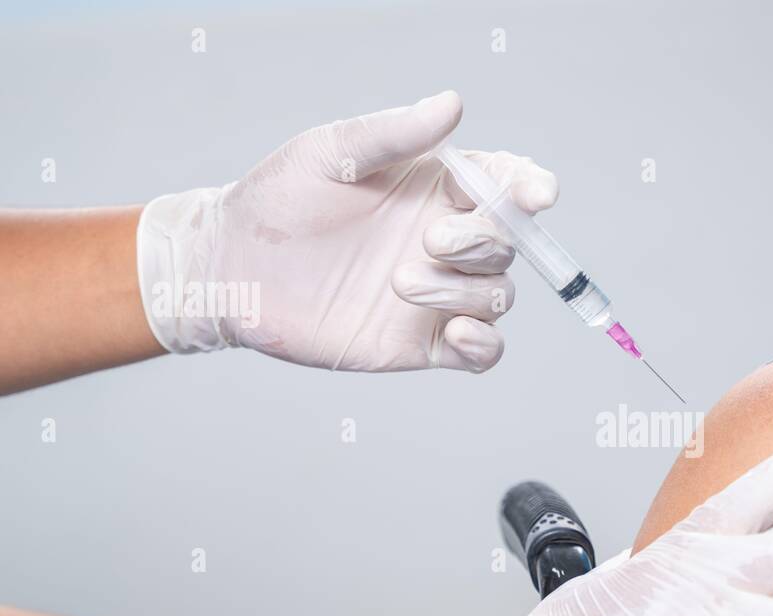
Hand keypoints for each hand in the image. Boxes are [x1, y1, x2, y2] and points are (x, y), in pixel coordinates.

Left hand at [136, 91, 557, 372]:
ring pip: (497, 296)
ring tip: (400, 284)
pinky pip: (483, 352)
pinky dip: (484, 345)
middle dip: (481, 242)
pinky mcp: (424, 344)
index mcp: (436, 189)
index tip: (536, 195)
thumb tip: (452, 103)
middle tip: (428, 241)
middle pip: (507, 243)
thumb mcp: (332, 154)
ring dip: (464, 292)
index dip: (530, 188)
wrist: (234, 271)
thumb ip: (395, 133)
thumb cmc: (278, 201)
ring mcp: (439, 295)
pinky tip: (455, 335)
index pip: (505, 185)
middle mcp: (446, 241)